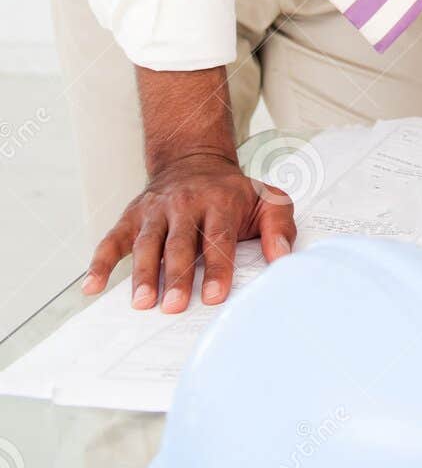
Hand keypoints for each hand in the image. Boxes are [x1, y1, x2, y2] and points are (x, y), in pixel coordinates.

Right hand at [82, 150, 296, 312]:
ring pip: (147, 243)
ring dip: (143, 274)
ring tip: (142, 303)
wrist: (194, 161)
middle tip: (175, 306)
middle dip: (178, 275)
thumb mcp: (267, 198)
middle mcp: (185, 205)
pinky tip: (92, 288)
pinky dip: (99, 262)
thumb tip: (282, 257)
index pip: (219, 237)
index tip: (217, 295)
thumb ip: (280, 225)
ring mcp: (156, 212)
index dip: (219, 267)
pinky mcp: (131, 217)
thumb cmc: (232, 192)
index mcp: (220, 202)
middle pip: (180, 243)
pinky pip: (111, 240)